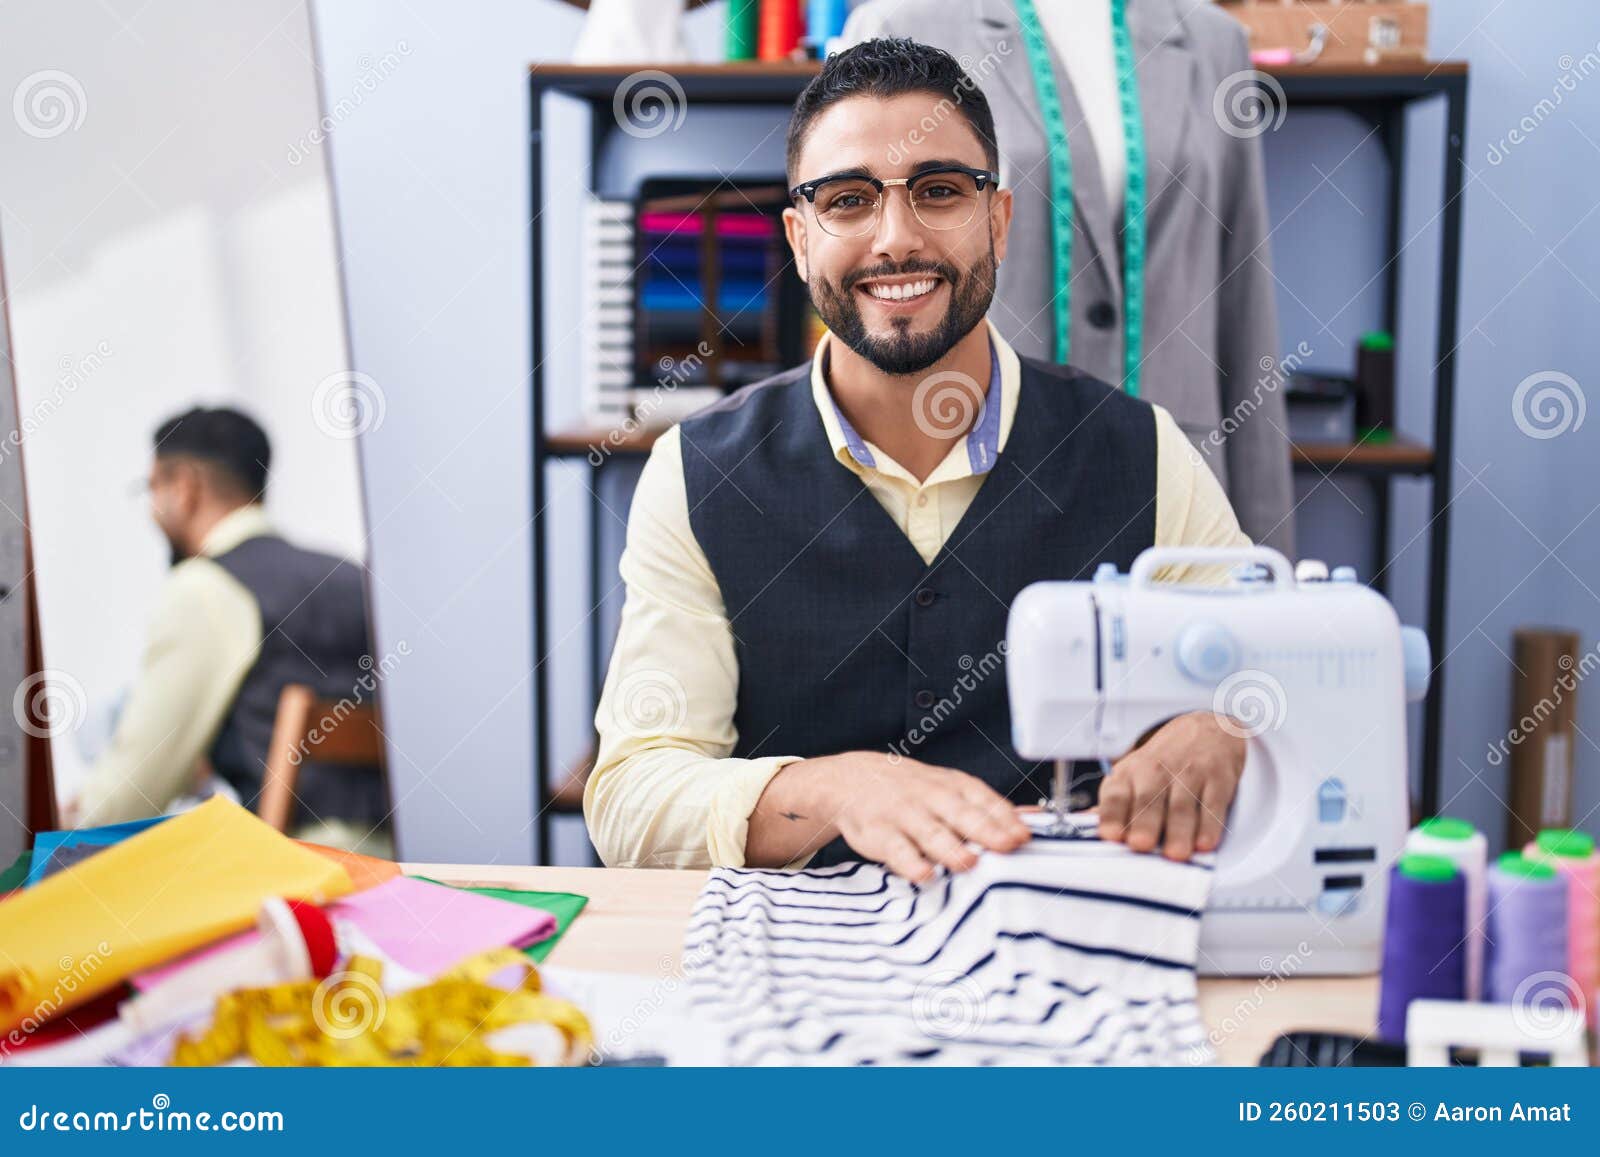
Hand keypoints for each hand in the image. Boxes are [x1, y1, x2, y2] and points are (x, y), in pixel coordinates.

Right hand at [829, 753, 1030, 882]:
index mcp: (952, 786)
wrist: (850, 780)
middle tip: (1009, 845)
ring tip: (969, 863)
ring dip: (950, 847)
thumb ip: (987, 807)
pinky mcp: (878, 834)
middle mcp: (930, 797)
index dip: (1005, 818)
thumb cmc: (911, 790)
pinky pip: (896, 849)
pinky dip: (909, 862)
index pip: (983, 800)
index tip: (1024, 835)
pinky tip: (924, 874)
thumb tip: (1034, 818)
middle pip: (961, 814)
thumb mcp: (949, 788)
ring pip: (930, 832)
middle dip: (986, 830)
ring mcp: (903, 815)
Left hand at [1096, 712, 1245, 860]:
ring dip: (1178, 831)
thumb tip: (1086, 826)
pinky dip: (1209, 825)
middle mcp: (1156, 772)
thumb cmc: (1163, 762)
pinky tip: (1204, 842)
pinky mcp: (1217, 779)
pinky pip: (1212, 804)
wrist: (1206, 731)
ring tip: (1175, 854)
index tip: (1110, 835)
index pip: (1115, 794)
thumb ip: (1114, 805)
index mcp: (1129, 774)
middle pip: (1148, 799)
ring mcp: (1188, 774)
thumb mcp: (1132, 775)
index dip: (1111, 814)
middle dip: (1144, 823)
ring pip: (1181, 805)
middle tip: (1141, 845)